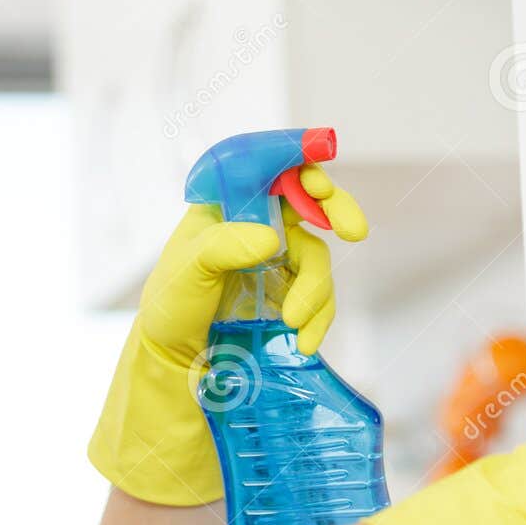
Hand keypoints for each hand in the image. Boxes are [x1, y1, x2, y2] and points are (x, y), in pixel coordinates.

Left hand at [89, 166, 368, 505]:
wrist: (175, 364)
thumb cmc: (169, 310)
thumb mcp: (185, 275)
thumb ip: (222, 249)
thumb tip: (270, 240)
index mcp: (228, 205)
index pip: (270, 166)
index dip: (300, 160)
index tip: (319, 179)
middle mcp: (257, 225)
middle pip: (310, 201)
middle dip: (337, 210)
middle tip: (356, 231)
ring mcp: (277, 260)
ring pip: (318, 256)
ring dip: (317, 290)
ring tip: (296, 324)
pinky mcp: (289, 295)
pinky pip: (320, 296)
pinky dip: (320, 317)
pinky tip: (306, 341)